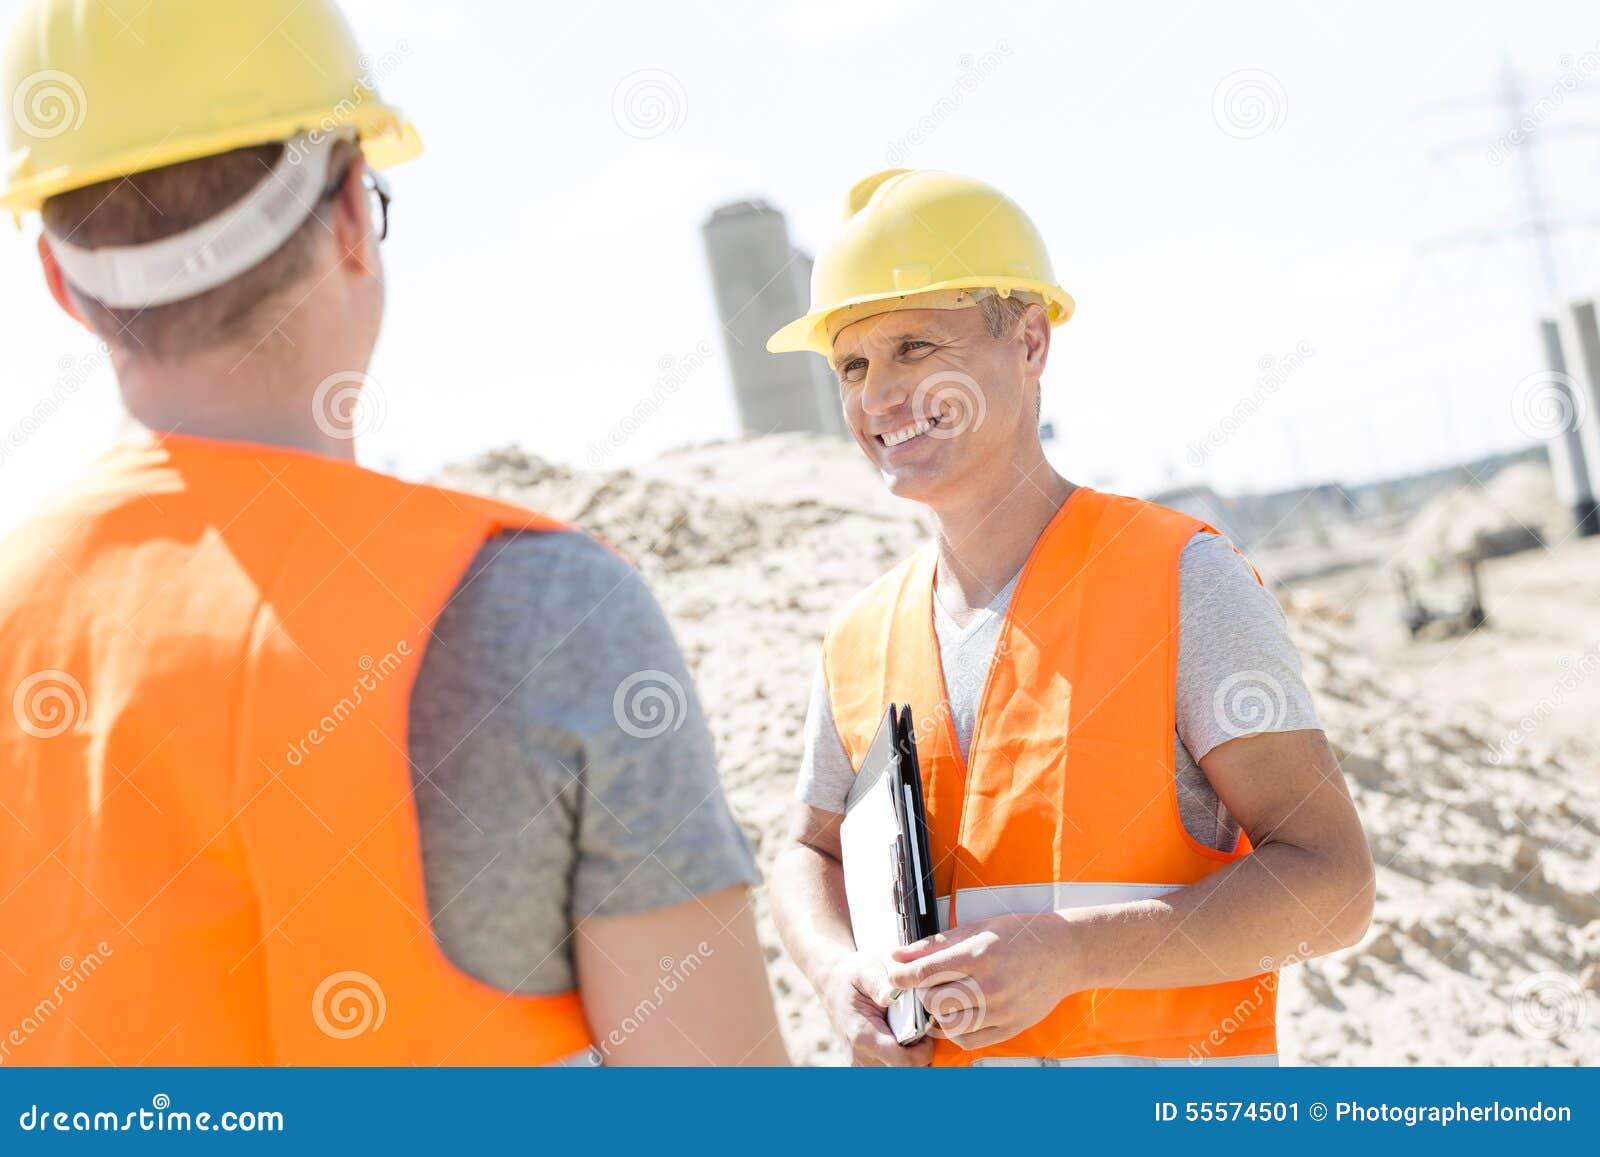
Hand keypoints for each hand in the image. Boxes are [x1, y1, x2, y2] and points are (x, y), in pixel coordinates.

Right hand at [817, 950, 934, 1066]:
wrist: (833, 987)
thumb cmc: (854, 977)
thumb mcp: (866, 970)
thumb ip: (879, 983)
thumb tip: (889, 996)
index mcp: (864, 1036)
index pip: (905, 1062)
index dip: (924, 1051)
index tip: (927, 1031)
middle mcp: (861, 1058)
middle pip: (906, 1073)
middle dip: (920, 1056)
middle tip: (922, 1031)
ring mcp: (861, 1067)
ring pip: (900, 1075)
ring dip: (912, 1060)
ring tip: (911, 1035)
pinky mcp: (864, 1069)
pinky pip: (892, 1073)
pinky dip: (902, 1062)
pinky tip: (902, 1042)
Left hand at [883, 913, 1082, 1050]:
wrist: (1066, 952)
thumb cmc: (1020, 934)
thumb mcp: (976, 928)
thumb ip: (934, 945)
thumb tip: (898, 956)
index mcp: (980, 953)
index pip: (926, 972)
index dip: (902, 976)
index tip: (895, 976)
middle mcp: (991, 984)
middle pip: (934, 1001)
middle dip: (922, 994)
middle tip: (925, 985)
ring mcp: (1003, 1009)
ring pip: (949, 1024)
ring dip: (939, 1013)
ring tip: (945, 998)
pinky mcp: (1012, 1027)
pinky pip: (969, 1040)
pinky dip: (956, 1031)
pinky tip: (959, 1014)